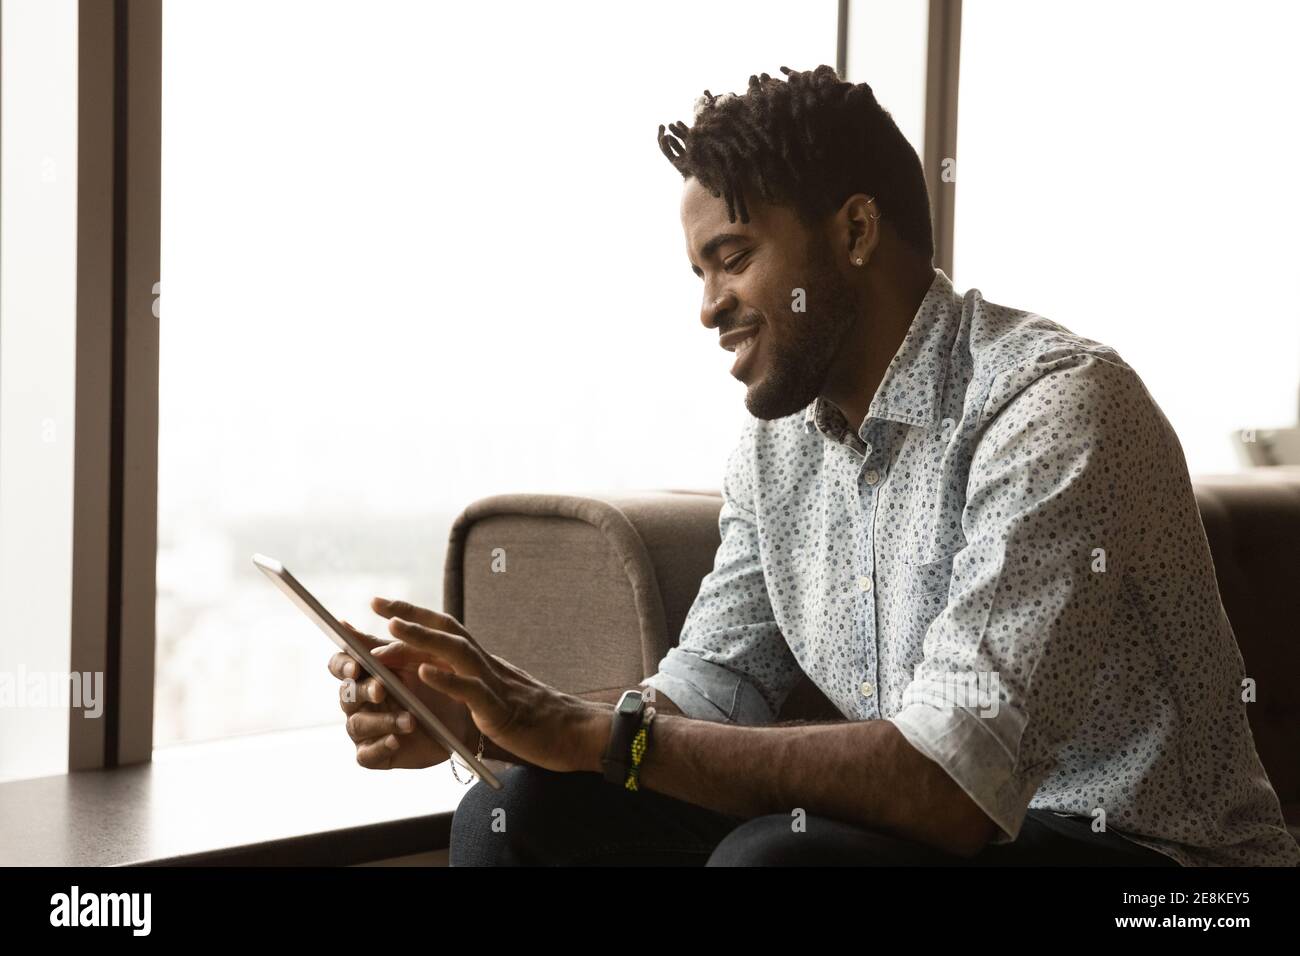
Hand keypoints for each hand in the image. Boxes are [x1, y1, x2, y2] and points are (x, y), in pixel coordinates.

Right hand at [327, 616, 473, 769]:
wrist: (465, 721)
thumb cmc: (437, 685)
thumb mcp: (418, 661)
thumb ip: (386, 647)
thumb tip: (345, 625)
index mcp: (367, 673)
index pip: (340, 665)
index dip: (342, 665)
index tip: (356, 666)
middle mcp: (361, 701)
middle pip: (345, 694)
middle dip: (362, 691)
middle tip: (382, 690)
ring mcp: (367, 729)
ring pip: (357, 724)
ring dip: (382, 720)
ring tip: (410, 719)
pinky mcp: (377, 754)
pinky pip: (366, 755)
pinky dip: (380, 746)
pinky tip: (396, 740)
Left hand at [370, 596, 609, 773]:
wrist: (575, 734)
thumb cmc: (533, 719)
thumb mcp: (492, 696)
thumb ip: (467, 682)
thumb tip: (434, 674)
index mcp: (482, 662)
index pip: (444, 630)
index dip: (412, 616)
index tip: (380, 605)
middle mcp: (486, 664)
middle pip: (446, 630)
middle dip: (409, 615)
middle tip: (376, 604)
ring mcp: (494, 684)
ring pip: (456, 652)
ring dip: (423, 639)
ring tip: (393, 629)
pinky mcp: (501, 709)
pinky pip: (472, 691)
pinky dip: (447, 680)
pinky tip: (425, 673)